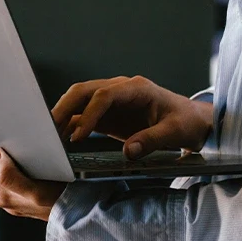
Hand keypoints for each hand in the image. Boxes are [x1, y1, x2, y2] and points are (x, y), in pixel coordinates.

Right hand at [51, 75, 212, 158]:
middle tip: (48, 130)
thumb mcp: (176, 132)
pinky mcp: (109, 115)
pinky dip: (71, 126)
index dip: (89, 114)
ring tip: (48, 137)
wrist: (193, 122)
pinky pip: (84, 116)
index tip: (79, 136)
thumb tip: (129, 151)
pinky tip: (61, 141)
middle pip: (85, 91)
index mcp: (137, 89)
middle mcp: (121, 90)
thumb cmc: (187, 122)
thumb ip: (153, 140)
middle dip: (64, 108)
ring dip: (63, 115)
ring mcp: (113, 101)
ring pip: (80, 101)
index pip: (104, 95)